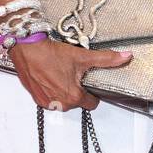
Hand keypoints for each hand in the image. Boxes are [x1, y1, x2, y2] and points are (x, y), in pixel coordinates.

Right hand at [8, 37, 131, 111]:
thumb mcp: (83, 56)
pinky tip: (49, 77)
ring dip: (63, 90)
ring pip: (62, 101)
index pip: (92, 103)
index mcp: (74, 97)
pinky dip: (51, 90)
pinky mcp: (36, 98)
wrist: (27, 48)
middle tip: (72, 74)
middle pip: (76, 101)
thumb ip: (106, 59)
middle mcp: (60, 104)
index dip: (92, 92)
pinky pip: (49, 99)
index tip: (87, 82)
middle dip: (76, 90)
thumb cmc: (51, 53)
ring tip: (60, 74)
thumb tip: (125, 57)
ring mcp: (47, 102)